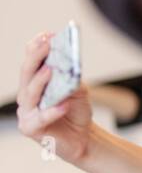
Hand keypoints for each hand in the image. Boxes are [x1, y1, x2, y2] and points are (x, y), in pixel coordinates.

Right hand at [15, 31, 92, 162]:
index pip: (31, 62)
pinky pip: (40, 118)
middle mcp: (26, 96)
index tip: (47, 34)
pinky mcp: (30, 129)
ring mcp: (26, 113)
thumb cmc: (77, 112)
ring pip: (30, 94)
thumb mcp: (78, 91)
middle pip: (27, 74)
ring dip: (40, 81)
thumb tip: (67, 65)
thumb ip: (71, 78)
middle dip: (36, 57)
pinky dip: (52, 111)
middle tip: (46, 44)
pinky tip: (63, 104)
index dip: (36, 48)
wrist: (84, 138)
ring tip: (51, 70)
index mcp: (34, 84)